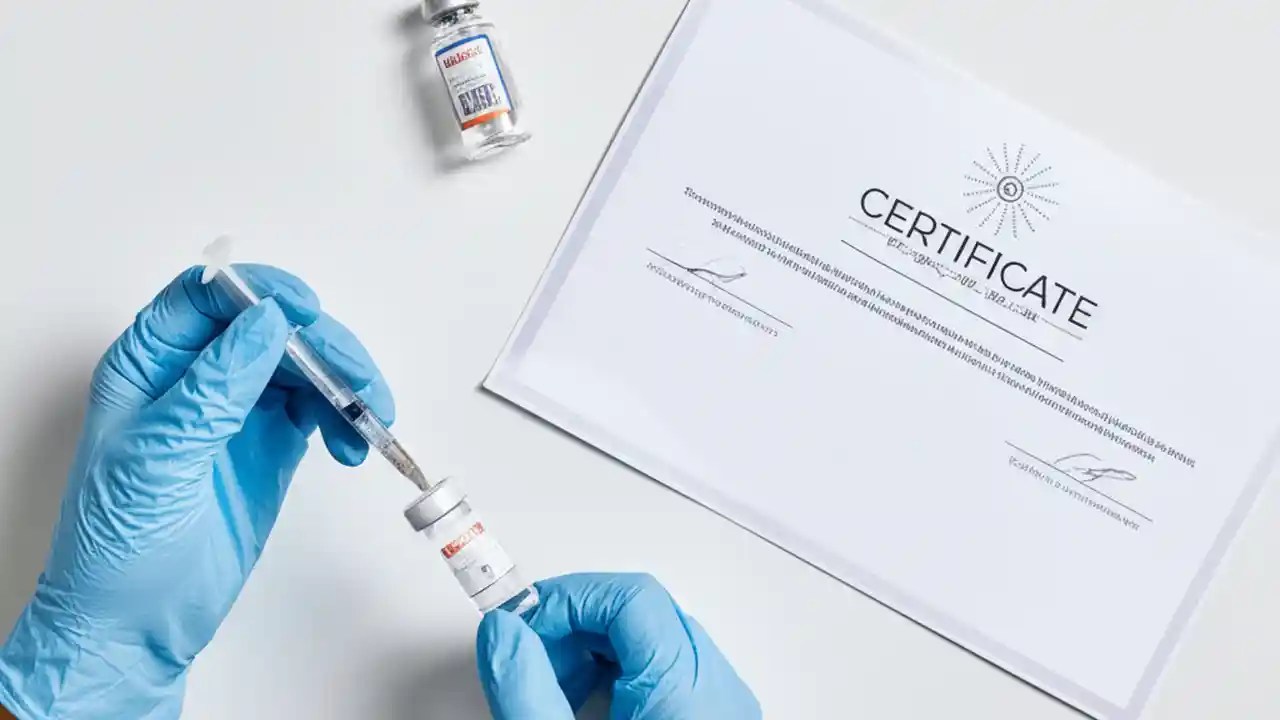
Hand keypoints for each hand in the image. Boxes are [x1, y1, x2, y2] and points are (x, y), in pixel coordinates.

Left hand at [0, 266, 392, 718]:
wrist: (133, 627)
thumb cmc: (119, 547)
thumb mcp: (160, 459)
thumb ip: (214, 387)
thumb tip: (267, 321)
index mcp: (149, 367)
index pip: (206, 298)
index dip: (259, 292)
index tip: (306, 312)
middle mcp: (195, 378)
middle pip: (272, 328)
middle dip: (323, 347)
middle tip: (358, 382)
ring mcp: (236, 411)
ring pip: (303, 367)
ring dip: (345, 384)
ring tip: (371, 419)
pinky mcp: (270, 446)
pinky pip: (318, 411)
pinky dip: (346, 419)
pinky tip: (353, 445)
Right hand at [476, 574, 760, 719]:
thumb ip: (527, 692)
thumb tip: (503, 633)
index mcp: (687, 690)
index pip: (628, 596)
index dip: (565, 600)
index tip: (520, 625)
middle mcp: (717, 692)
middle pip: (638, 615)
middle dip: (572, 629)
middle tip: (528, 661)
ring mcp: (722, 708)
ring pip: (650, 644)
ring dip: (592, 656)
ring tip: (553, 695)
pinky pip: (666, 675)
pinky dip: (618, 681)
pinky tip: (585, 713)